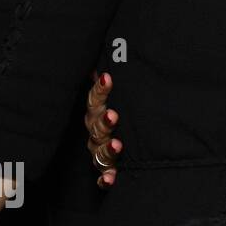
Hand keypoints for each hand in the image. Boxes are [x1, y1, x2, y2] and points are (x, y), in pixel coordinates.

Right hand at [85, 71, 121, 187]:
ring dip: (107, 148)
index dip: (100, 90)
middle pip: (94, 126)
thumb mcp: (122, 93)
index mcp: (98, 110)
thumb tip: (122, 47)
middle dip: (104, 121)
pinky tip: (111, 179)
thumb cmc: (126, 108)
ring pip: (98, 150)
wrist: (131, 135)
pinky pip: (103, 175)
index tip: (108, 79)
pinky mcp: (107, 169)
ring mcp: (99, 150)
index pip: (95, 99)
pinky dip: (106, 178)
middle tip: (114, 115)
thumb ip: (116, 76)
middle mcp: (96, 130)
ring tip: (118, 145)